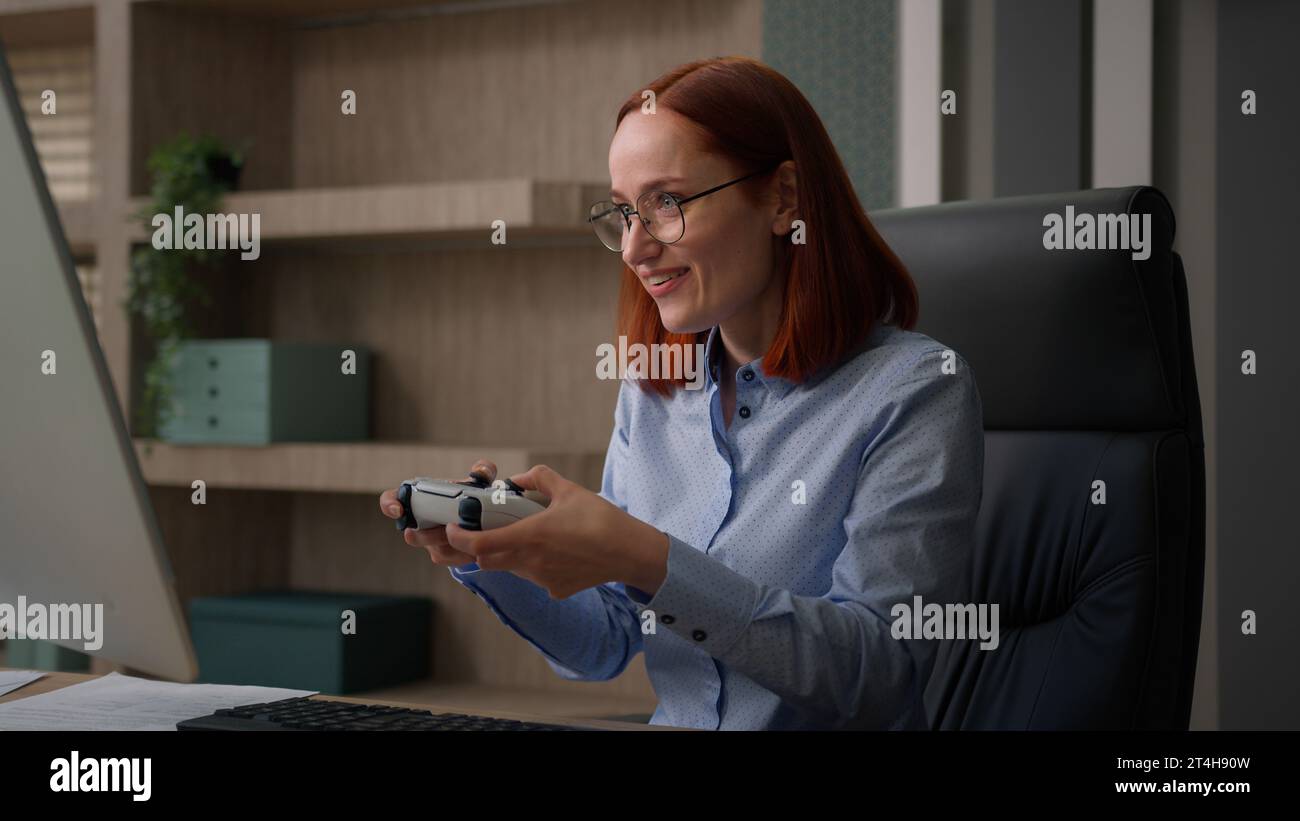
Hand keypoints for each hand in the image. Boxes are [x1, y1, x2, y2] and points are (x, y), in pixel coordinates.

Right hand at [378, 459, 499, 567]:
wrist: (482, 518)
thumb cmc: (471, 495)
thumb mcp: (478, 481)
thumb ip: (483, 471)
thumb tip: (481, 471)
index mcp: (420, 497)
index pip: (391, 499)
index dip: (390, 504)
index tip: (398, 509)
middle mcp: (420, 521)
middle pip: (414, 534)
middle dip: (424, 535)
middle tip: (433, 531)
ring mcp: (430, 541)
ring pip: (434, 549)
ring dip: (450, 545)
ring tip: (466, 536)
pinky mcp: (443, 555)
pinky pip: (448, 559)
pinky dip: (462, 554)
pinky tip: (475, 548)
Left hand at [444, 464, 669, 599]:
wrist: (630, 552)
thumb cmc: (601, 519)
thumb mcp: (569, 490)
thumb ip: (538, 479)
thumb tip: (518, 479)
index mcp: (530, 535)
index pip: (479, 544)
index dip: (458, 538)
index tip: (450, 529)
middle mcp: (531, 561)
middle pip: (487, 560)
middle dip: (477, 548)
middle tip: (480, 532)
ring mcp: (542, 579)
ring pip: (511, 568)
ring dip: (507, 555)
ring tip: (526, 537)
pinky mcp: (556, 590)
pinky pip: (534, 577)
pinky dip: (533, 565)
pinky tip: (554, 553)